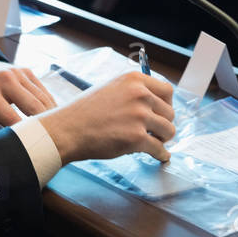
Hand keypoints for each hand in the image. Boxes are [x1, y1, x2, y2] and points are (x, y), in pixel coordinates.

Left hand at [0, 56, 57, 141]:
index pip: (11, 119)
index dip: (22, 136)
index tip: (29, 149)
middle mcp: (5, 79)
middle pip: (34, 107)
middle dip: (42, 127)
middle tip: (49, 143)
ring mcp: (18, 73)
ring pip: (42, 99)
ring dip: (50, 116)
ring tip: (54, 134)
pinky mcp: (26, 71)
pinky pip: (43, 91)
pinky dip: (49, 106)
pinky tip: (51, 119)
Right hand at [38, 72, 175, 163]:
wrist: (67, 129)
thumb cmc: (85, 112)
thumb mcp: (111, 88)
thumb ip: (133, 92)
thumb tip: (155, 105)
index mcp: (134, 80)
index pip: (167, 90)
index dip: (166, 105)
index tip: (162, 114)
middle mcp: (140, 94)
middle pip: (170, 112)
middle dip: (164, 124)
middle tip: (155, 132)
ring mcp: (139, 116)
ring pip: (168, 131)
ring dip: (163, 139)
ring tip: (153, 143)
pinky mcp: (136, 138)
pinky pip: (159, 149)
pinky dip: (161, 155)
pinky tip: (159, 156)